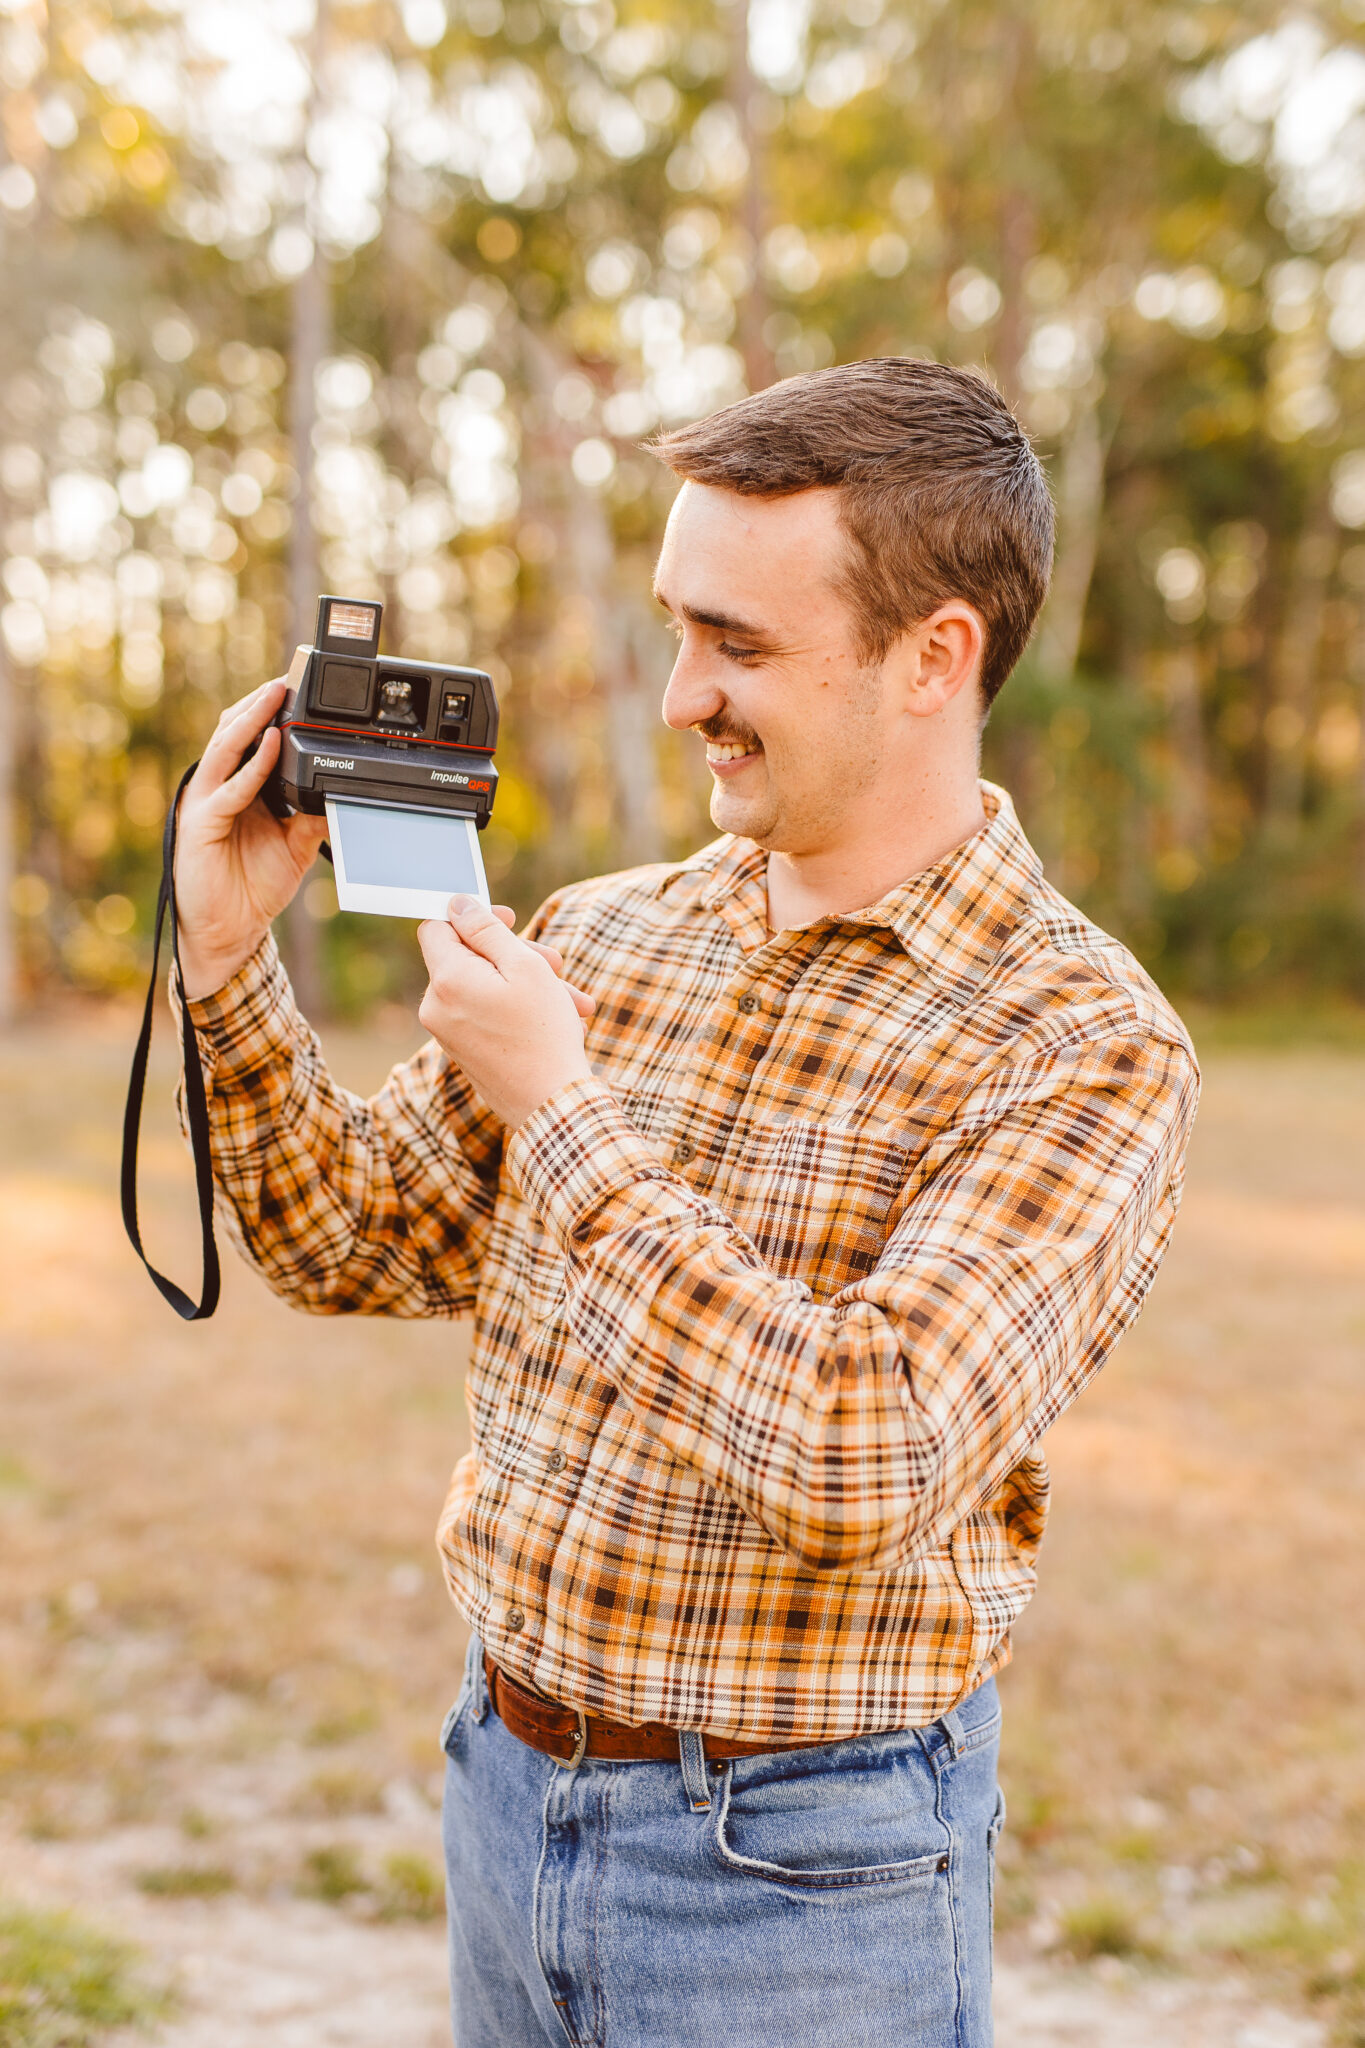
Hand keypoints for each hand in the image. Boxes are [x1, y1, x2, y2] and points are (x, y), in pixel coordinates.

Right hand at [174, 672, 327, 998]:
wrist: (229, 930)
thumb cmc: (252, 887)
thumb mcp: (295, 846)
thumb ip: (313, 817)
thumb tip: (341, 792)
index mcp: (237, 788)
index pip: (249, 737)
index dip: (269, 712)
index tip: (297, 688)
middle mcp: (218, 787)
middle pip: (232, 730)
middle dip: (258, 703)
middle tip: (287, 677)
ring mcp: (205, 802)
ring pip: (225, 747)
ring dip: (251, 718)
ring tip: (276, 693)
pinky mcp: (200, 823)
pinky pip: (228, 787)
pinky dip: (251, 764)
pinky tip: (270, 743)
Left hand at [418, 896, 596, 1128]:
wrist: (552, 1106)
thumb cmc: (543, 1033)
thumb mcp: (524, 967)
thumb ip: (486, 930)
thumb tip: (458, 905)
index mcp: (446, 980)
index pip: (437, 927)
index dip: (471, 917)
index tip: (508, 920)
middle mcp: (436, 1007)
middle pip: (467, 959)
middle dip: (513, 955)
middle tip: (555, 962)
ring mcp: (447, 1033)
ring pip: (483, 988)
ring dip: (526, 985)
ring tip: (574, 1000)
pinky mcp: (463, 1052)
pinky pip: (485, 1015)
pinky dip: (517, 1010)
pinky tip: (560, 1018)